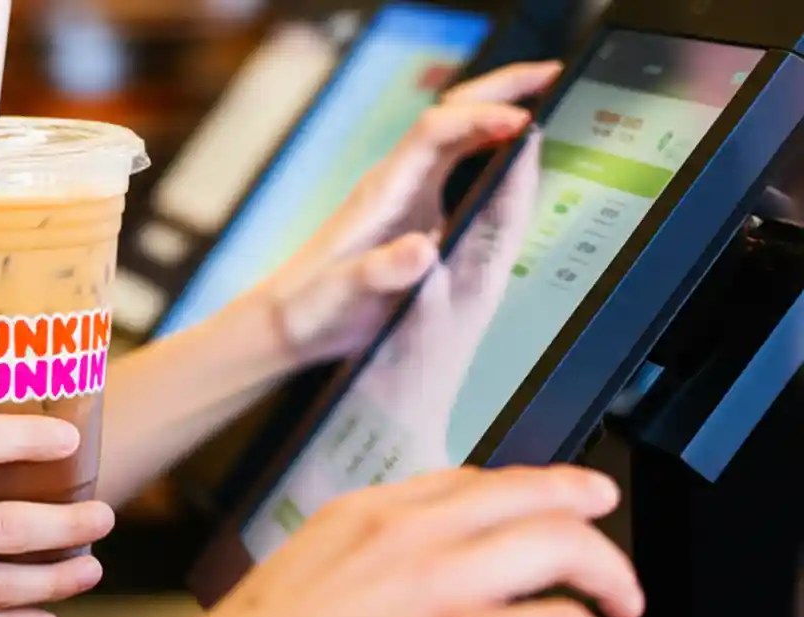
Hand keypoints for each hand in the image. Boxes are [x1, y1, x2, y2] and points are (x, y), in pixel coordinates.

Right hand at [125, 466, 642, 616]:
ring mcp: (432, 584)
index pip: (468, 480)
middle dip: (584, 506)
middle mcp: (405, 533)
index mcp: (364, 513)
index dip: (525, 486)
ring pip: (558, 544)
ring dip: (606, 569)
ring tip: (620, 598)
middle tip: (606, 526)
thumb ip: (367, 560)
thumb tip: (418, 575)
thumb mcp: (306, 574)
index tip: (549, 498)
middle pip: (527, 495)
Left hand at [256, 61, 559, 364]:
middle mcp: (397, 181)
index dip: (480, 119)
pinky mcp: (413, 212)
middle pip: (451, 115)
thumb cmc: (311, 305)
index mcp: (384, 192)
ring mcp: (406, 193)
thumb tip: (424, 250)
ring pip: (458, 133)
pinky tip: (517, 150)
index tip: (524, 122)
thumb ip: (381, 270)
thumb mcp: (343, 292)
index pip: (436, 133)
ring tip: (548, 95)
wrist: (289, 317)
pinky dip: (492, 145)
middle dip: (501, 88)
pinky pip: (459, 163)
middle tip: (552, 74)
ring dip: (501, 109)